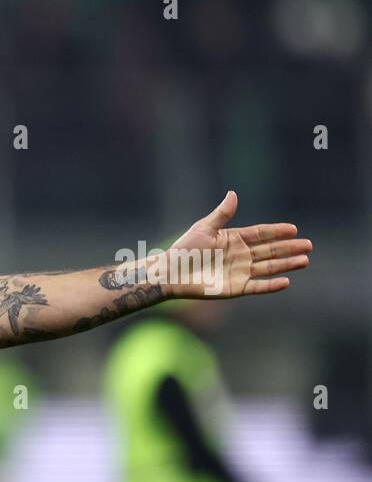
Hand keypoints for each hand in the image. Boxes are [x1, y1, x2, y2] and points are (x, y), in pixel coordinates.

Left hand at [159, 191, 311, 298]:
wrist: (171, 273)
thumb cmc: (184, 250)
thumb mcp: (204, 229)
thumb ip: (222, 214)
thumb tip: (233, 193)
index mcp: (234, 239)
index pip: (261, 234)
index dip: (277, 231)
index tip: (294, 229)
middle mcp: (240, 256)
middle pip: (270, 250)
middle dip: (289, 248)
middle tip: (309, 245)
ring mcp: (239, 272)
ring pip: (269, 267)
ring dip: (286, 264)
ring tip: (305, 260)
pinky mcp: (235, 288)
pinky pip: (257, 286)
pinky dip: (271, 285)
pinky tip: (286, 281)